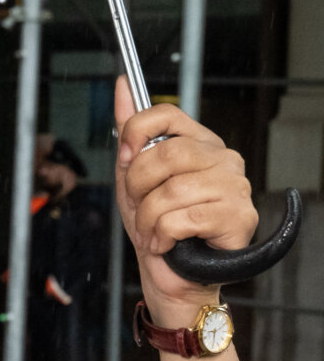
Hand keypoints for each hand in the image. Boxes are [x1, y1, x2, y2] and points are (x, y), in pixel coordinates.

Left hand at [113, 77, 257, 315]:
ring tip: (154, 231)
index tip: (124, 157)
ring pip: (169, 191)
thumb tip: (121, 85)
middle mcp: (222, 158)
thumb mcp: (132, 178)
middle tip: (140, 206)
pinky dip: (162, 235)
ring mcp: (235, 186)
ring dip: (147, 219)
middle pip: (165, 153)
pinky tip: (168, 243)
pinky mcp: (239, 217)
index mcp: (199, 143)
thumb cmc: (157, 225)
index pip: (166, 113)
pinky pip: (179, 219)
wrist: (173, 274)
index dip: (135, 132)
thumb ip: (130, 132)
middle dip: (136, 185)